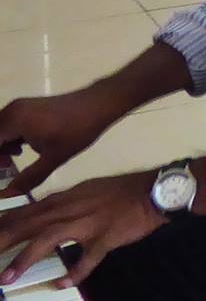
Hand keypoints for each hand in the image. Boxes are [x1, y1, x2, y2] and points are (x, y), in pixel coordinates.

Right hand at [0, 90, 124, 193]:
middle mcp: (10, 110)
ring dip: (1, 148)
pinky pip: (8, 124)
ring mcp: (19, 106)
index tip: (3, 172)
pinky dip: (9, 138)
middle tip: (5, 170)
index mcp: (12, 120)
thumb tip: (8, 196)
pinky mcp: (27, 107)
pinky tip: (22, 150)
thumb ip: (28, 178)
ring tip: (12, 164)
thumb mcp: (53, 158)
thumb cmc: (78, 130)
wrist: (100, 104)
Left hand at [0, 171, 162, 286]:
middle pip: (27, 225)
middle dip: (1, 241)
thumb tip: (42, 214)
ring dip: (24, 259)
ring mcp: (87, 224)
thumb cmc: (121, 191)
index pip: (23, 213)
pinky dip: (74, 273)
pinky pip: (88, 259)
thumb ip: (62, 204)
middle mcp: (69, 210)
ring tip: (6, 279)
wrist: (154, 191)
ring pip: (48, 239)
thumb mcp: (86, 191)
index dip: (2, 226)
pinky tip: (62, 284)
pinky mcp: (106, 238)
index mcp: (64, 199)